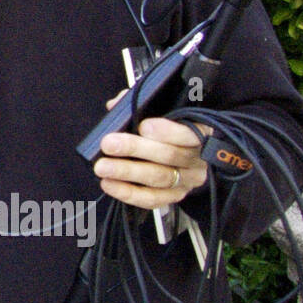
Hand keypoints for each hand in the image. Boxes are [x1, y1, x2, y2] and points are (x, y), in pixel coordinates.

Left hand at [92, 92, 209, 208]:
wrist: (181, 153)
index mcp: (200, 133)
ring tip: (103, 167)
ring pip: (159, 178)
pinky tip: (109, 184)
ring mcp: (187, 180)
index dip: (167, 131)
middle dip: (135, 149)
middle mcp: (197, 159)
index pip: (189, 133)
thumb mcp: (161, 110)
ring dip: (127, 172)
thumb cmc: (168, 128)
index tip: (143, 126)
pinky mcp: (175, 196)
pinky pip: (153, 199)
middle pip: (169, 156)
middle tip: (108, 144)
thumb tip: (115, 105)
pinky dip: (129, 193)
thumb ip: (140, 103)